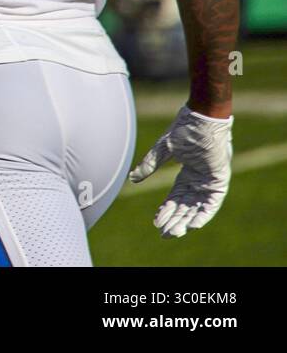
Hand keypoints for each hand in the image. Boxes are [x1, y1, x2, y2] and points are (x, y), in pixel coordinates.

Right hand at [129, 104, 232, 237]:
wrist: (202, 117)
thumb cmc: (185, 128)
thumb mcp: (163, 149)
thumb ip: (149, 165)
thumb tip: (132, 179)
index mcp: (187, 173)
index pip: (175, 197)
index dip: (165, 210)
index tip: (156, 222)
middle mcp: (199, 180)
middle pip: (186, 206)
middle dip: (175, 221)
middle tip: (164, 234)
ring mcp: (210, 181)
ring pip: (197, 208)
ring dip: (186, 221)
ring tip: (174, 233)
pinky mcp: (219, 180)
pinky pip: (212, 204)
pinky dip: (203, 214)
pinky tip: (193, 225)